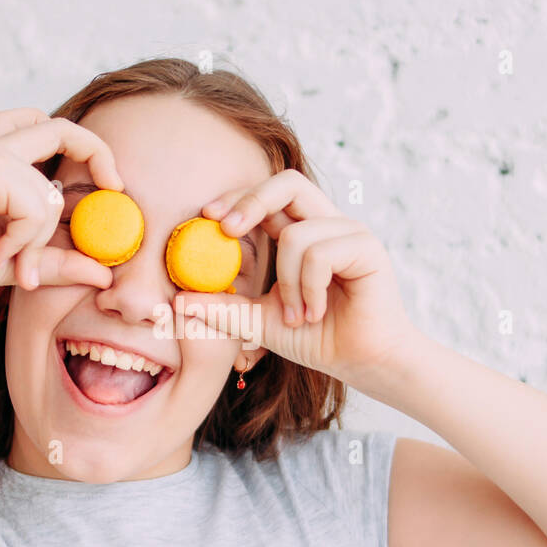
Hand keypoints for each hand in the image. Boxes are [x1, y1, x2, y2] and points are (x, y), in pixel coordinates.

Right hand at [0, 108, 124, 292]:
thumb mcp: (22, 262)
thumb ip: (61, 262)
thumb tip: (105, 273)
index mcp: (7, 161)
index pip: (53, 132)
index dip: (91, 149)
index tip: (113, 185)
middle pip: (62, 128)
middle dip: (98, 152)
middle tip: (115, 186)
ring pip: (50, 196)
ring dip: (37, 240)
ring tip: (8, 258)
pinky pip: (35, 207)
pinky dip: (23, 239)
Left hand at [179, 169, 414, 385]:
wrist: (361, 363)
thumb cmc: (317, 338)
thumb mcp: (259, 322)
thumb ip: (224, 308)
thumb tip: (178, 301)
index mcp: (301, 233)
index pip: (268, 196)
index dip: (238, 198)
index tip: (206, 217)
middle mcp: (326, 225)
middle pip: (288, 183)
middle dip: (251, 201)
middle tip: (224, 228)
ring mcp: (349, 234)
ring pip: (296, 235)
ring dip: (286, 282)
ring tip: (297, 315)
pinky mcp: (367, 248)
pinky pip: (320, 254)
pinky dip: (310, 288)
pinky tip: (318, 312)